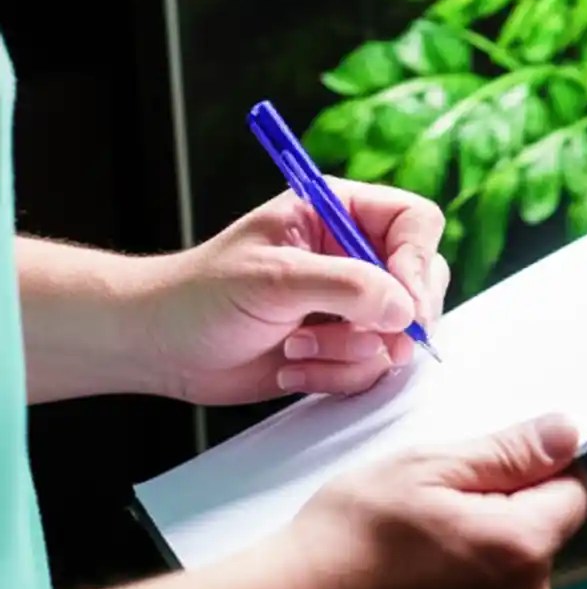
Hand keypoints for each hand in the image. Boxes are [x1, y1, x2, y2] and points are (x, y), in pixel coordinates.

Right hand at [57, 414, 586, 588]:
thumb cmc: (347, 540)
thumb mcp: (425, 469)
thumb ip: (507, 452)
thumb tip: (565, 433)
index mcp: (520, 546)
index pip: (573, 489)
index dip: (538, 466)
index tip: (494, 463)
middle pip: (546, 528)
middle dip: (507, 506)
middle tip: (441, 502)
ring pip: (518, 562)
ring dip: (485, 544)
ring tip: (425, 541)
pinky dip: (469, 577)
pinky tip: (424, 570)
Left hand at [141, 177, 448, 403]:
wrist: (162, 348)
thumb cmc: (200, 296)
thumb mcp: (274, 279)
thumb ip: (346, 286)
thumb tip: (403, 308)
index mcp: (339, 212)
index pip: (415, 223)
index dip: (417, 262)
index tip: (401, 303)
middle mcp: (354, 254)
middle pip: (423, 280)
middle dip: (392, 319)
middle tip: (360, 337)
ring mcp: (352, 304)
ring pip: (400, 332)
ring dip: (351, 352)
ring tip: (297, 348)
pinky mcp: (344, 346)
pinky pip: (374, 366)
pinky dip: (337, 376)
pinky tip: (292, 367)